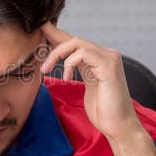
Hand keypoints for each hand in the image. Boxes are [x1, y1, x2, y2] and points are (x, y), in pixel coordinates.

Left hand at [40, 22, 141, 141]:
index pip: (76, 43)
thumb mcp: (85, 84)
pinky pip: (83, 54)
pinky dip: (69, 63)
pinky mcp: (108, 66)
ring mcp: (109, 58)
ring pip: (77, 43)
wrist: (118, 126)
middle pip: (75, 39)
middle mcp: (106, 55)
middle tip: (38, 47)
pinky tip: (66, 78)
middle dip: (54, 39)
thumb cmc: (102, 110)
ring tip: (46, 69)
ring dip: (57, 54)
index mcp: (100, 59)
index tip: (42, 29)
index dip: (58, 35)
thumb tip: (59, 58)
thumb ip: (76, 69)